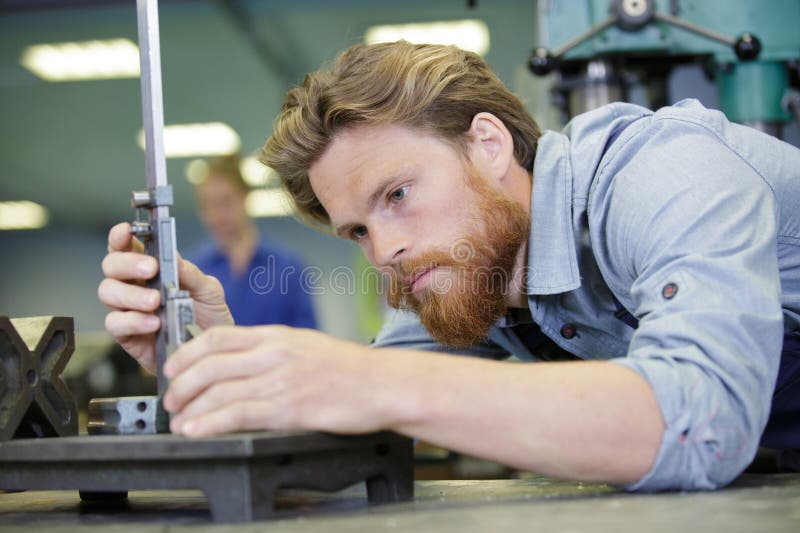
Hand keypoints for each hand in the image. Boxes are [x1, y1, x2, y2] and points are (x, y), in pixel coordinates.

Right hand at [98, 222, 233, 372]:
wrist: (213, 351)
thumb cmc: (209, 316)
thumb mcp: (209, 291)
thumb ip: (191, 274)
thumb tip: (173, 257)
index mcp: (150, 269)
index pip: (126, 247)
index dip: (120, 237)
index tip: (125, 231)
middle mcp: (134, 286)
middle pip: (111, 266)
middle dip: (127, 263)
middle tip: (150, 269)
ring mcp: (128, 309)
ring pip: (107, 293)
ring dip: (130, 294)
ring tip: (154, 301)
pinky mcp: (127, 335)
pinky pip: (115, 324)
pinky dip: (133, 321)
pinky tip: (153, 323)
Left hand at [162, 325, 400, 436]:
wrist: (381, 384)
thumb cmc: (348, 369)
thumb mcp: (305, 345)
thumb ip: (271, 349)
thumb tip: (239, 359)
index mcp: (276, 336)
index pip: (218, 337)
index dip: (187, 353)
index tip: (173, 367)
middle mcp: (273, 354)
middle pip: (210, 364)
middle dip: (181, 384)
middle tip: (171, 399)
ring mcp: (280, 380)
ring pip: (218, 390)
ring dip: (191, 408)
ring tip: (179, 421)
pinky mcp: (289, 408)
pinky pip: (238, 414)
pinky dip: (210, 423)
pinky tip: (197, 430)